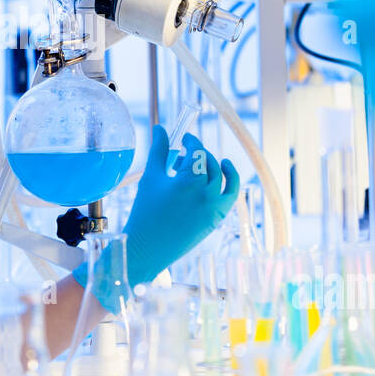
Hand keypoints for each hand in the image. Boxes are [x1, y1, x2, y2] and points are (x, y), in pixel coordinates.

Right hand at [73, 127, 238, 304]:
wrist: (148, 247)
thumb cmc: (145, 212)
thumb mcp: (151, 177)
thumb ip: (158, 150)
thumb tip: (161, 128)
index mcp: (189, 181)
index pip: (197, 151)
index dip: (191, 141)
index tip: (184, 138)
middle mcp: (206, 194)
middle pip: (210, 164)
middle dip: (198, 155)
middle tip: (183, 156)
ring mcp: (214, 208)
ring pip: (224, 179)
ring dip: (217, 167)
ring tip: (205, 163)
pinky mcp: (216, 219)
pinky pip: (230, 197)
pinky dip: (230, 184)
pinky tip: (223, 176)